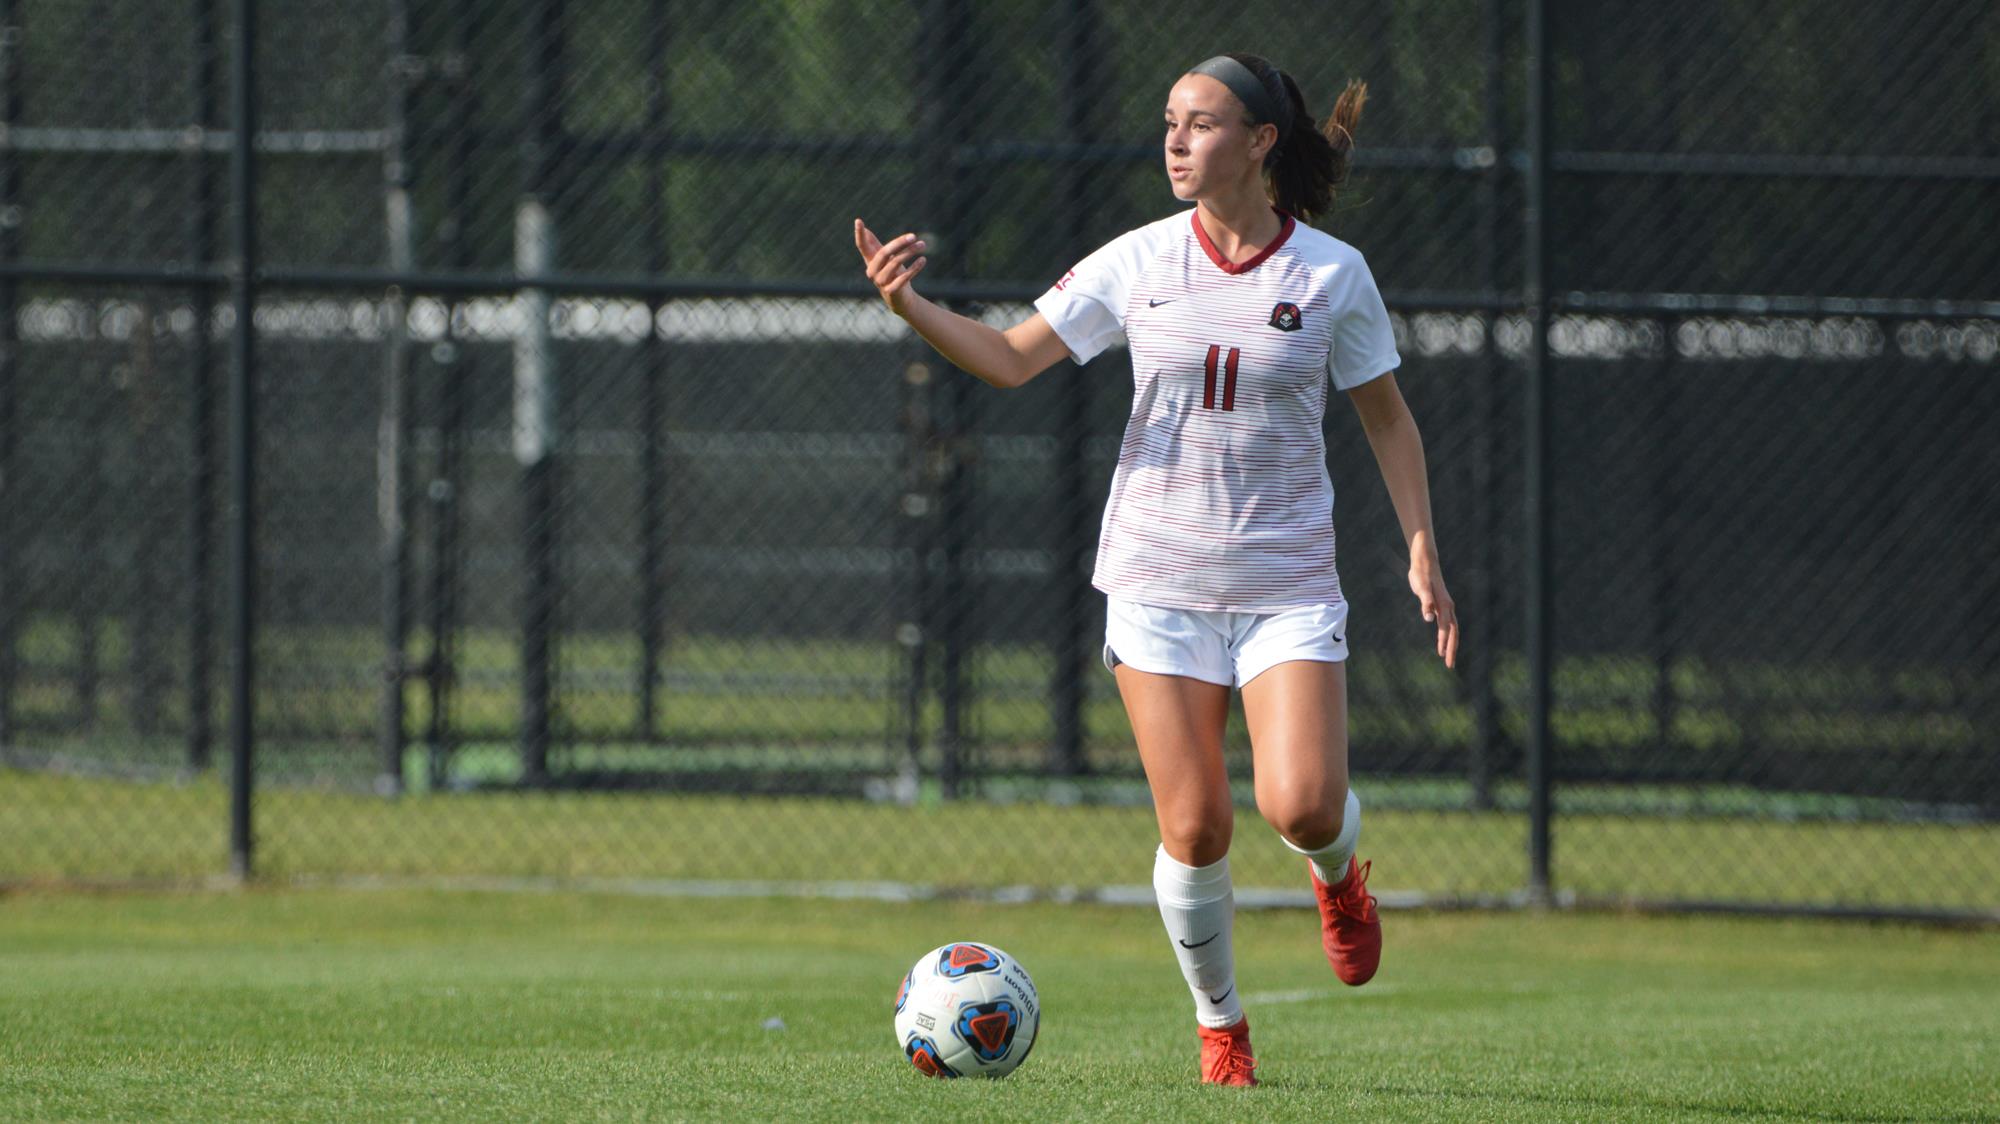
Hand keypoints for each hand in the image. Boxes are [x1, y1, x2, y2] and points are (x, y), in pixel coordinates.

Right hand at [854, 218, 926, 316]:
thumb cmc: (892, 275)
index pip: (862, 246)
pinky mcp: (892, 291)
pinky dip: (915, 267)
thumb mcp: (884, 260)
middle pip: (884, 253)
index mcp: (870, 261)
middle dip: (899, 243)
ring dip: (910, 252)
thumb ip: (875, 246)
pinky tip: (923, 260)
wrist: (900, 299)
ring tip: (922, 244)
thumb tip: (865, 229)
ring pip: (896, 263)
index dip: (859, 234)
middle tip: (913, 236)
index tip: (858, 220)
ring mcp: (881, 282)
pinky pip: (904, 277)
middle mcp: (872, 271)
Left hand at [1408, 552, 1458, 668]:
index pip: (1446, 629)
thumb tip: (1429, 619)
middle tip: (1450, 665)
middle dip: (1452, 649)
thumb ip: (1426, 603)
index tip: (1443, 656)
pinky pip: (1447, 624)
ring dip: (1451, 644)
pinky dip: (1446, 635)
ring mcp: (1446, 607)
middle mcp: (1448, 607)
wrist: (1425, 562)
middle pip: (1453, 632)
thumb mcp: (1421, 587)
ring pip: (1452, 629)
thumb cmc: (1422, 574)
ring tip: (1447, 658)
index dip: (1445, 643)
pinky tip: (1442, 643)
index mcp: (1444, 605)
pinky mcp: (1441, 605)